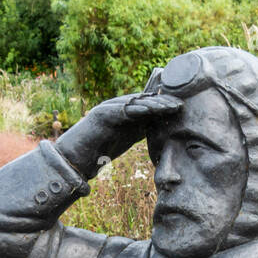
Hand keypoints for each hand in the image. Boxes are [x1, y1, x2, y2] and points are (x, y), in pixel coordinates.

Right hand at [56, 93, 183, 180]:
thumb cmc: (100, 149)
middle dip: (163, 101)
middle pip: (144, 100)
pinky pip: (121, 111)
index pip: (148, 104)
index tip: (182, 107)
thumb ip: (142, 129)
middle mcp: (119, 106)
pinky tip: (148, 111)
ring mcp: (110, 108)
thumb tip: (161, 127)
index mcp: (126, 112)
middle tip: (180, 104)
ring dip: (154, 104)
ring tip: (169, 106)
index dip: (165, 104)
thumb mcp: (128, 137)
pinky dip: (135, 110)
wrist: (76, 157)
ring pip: (135, 103)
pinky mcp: (102, 114)